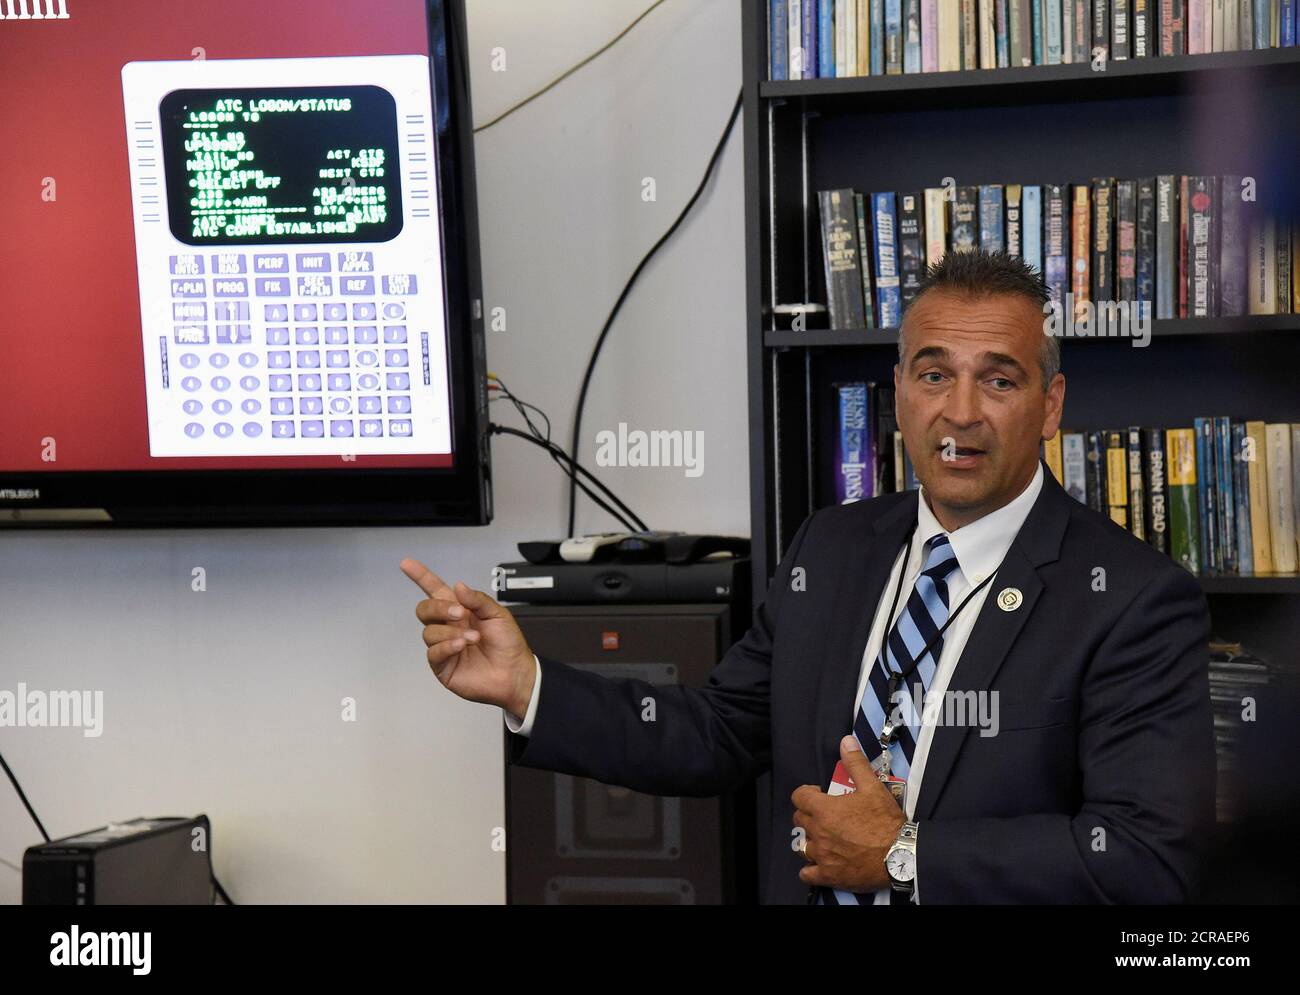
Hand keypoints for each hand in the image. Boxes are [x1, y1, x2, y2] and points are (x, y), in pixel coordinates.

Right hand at [400, 558, 536, 717]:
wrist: (515, 674)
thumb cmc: (508, 645)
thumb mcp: (498, 614)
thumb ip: (477, 599)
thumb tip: (458, 586)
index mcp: (461, 610)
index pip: (435, 590)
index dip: (421, 576)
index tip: (407, 563)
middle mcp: (449, 626)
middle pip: (425, 609)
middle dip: (439, 608)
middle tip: (460, 613)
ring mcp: (444, 646)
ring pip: (429, 631)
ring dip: (450, 632)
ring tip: (473, 638)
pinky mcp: (443, 665)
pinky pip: (433, 652)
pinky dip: (446, 646)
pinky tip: (460, 646)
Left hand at [792, 735, 906, 891]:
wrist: (899, 855)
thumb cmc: (885, 821)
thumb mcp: (872, 787)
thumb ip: (855, 763)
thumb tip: (845, 742)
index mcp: (824, 810)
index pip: (799, 797)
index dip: (807, 793)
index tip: (820, 795)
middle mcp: (818, 832)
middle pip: (799, 820)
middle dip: (808, 814)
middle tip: (825, 815)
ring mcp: (822, 855)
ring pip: (802, 846)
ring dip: (810, 840)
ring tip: (823, 838)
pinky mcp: (828, 874)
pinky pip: (808, 874)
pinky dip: (810, 869)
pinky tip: (820, 864)